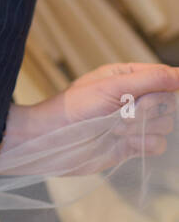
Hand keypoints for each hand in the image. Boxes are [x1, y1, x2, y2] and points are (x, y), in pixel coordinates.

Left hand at [0, 62, 178, 174]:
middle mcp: (135, 98)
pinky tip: (121, 141)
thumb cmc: (75, 107)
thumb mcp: (112, 87)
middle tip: (121, 111)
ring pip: (166, 125)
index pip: (164, 77)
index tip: (143, 96)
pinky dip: (142, 144)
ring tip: (113, 127)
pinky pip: (158, 144)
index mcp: (128, 77)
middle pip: (169, 103)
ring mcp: (135, 123)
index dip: (162, 86)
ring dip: (140, 127)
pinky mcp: (133, 144)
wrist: (54, 139)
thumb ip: (149, 80)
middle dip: (147, 109)